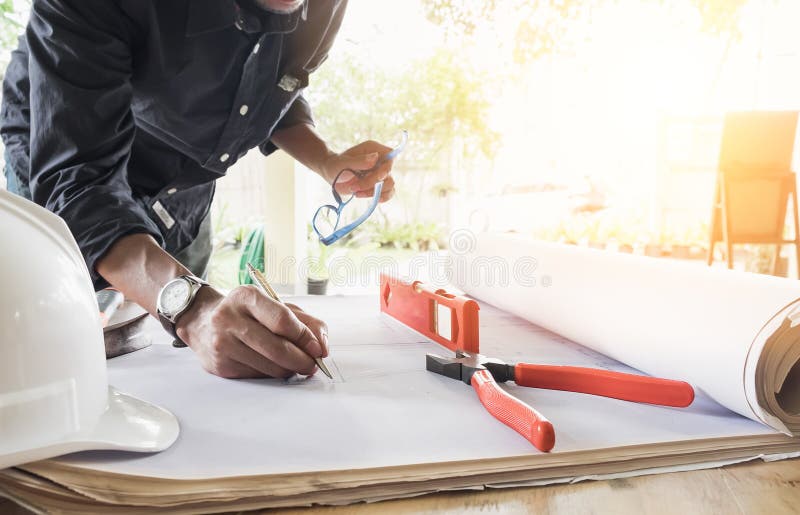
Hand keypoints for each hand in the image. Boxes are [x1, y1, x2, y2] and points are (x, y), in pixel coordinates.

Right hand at [175, 285, 329, 378]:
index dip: (305, 337)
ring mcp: (222, 343)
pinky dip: (271, 374)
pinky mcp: (219, 365)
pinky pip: (257, 376)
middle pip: (277, 348)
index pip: (282, 320)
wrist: (201, 320)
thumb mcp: (273, 304)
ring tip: (294, 364)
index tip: (318, 349)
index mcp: (247, 297)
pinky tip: (271, 365)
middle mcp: (230, 318)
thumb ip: (304, 321)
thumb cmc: (245, 312)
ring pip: (269, 367)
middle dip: (302, 360)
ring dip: (288, 369)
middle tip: (312, 365)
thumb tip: (322, 345)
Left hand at [320, 140, 395, 202]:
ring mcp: (380, 173)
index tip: (377, 177)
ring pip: (389, 185)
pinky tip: (364, 195)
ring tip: (356, 192)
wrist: (330, 175)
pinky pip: (387, 193)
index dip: (386, 168)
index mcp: (374, 149)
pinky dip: (378, 197)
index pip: (390, 157)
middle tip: (354, 187)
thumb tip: (375, 158)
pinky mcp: (378, 185)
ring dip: (373, 192)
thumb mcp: (343, 163)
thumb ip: (359, 161)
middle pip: (388, 174)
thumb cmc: (335, 165)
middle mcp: (380, 161)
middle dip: (372, 184)